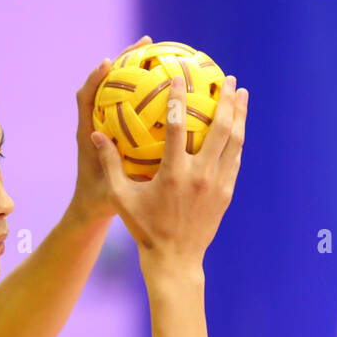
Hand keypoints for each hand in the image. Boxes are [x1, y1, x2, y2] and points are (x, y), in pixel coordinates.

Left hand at [68, 35, 152, 225]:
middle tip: (148, 43)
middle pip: (111, 82)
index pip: (88, 97)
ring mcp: (115, 125)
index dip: (95, 78)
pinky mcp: (127, 132)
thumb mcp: (109, 189)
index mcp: (90, 133)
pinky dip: (159, 96)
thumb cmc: (101, 201)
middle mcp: (102, 123)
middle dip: (126, 59)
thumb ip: (107, 169)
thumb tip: (107, 142)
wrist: (97, 209)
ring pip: (129, 91)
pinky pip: (143, 107)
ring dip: (145, 71)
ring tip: (168, 56)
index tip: (108, 62)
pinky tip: (183, 93)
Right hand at [90, 72, 247, 272]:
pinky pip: (235, 160)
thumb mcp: (121, 198)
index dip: (178, 99)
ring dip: (239, 115)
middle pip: (220, 128)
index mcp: (174, 173)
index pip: (178, 126)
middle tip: (227, 78)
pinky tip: (237, 128)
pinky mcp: (226, 193)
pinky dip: (237, 140)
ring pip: (235, 141)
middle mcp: (200, 176)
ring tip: (241, 94)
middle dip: (226, 100)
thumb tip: (96, 134)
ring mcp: (217, 184)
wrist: (175, 259)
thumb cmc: (144, 228)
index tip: (178, 77)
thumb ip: (110, 165)